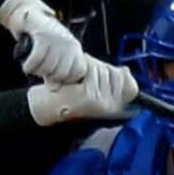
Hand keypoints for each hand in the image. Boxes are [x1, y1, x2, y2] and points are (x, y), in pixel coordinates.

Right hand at [17, 22, 88, 83]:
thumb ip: (58, 71)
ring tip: (33, 67)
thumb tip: (54, 88)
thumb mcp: (56, 54)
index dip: (64, 79)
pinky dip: (29, 66)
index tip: (53, 76)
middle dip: (48, 76)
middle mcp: (69, 44)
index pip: (78, 74)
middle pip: (61, 74)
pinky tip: (26, 66)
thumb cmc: (43, 39)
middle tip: (40, 70)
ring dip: (37, 71)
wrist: (30, 14)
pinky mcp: (43, 36)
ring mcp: (57, 39)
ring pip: (47, 68)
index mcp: (76, 49)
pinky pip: (36, 59)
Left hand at [25, 61, 139, 125]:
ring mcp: (102, 102)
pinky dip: (82, 68)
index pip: (124, 77)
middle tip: (83, 75)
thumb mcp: (96, 88)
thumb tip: (125, 70)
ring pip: (102, 69)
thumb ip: (112, 79)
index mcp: (116, 105)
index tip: (97, 73)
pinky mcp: (91, 96)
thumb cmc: (70, 95)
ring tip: (78, 77)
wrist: (48, 107)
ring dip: (88, 67)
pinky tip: (75, 78)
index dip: (109, 70)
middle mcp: (112, 106)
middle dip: (97, 67)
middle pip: (112, 71)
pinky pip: (92, 70)